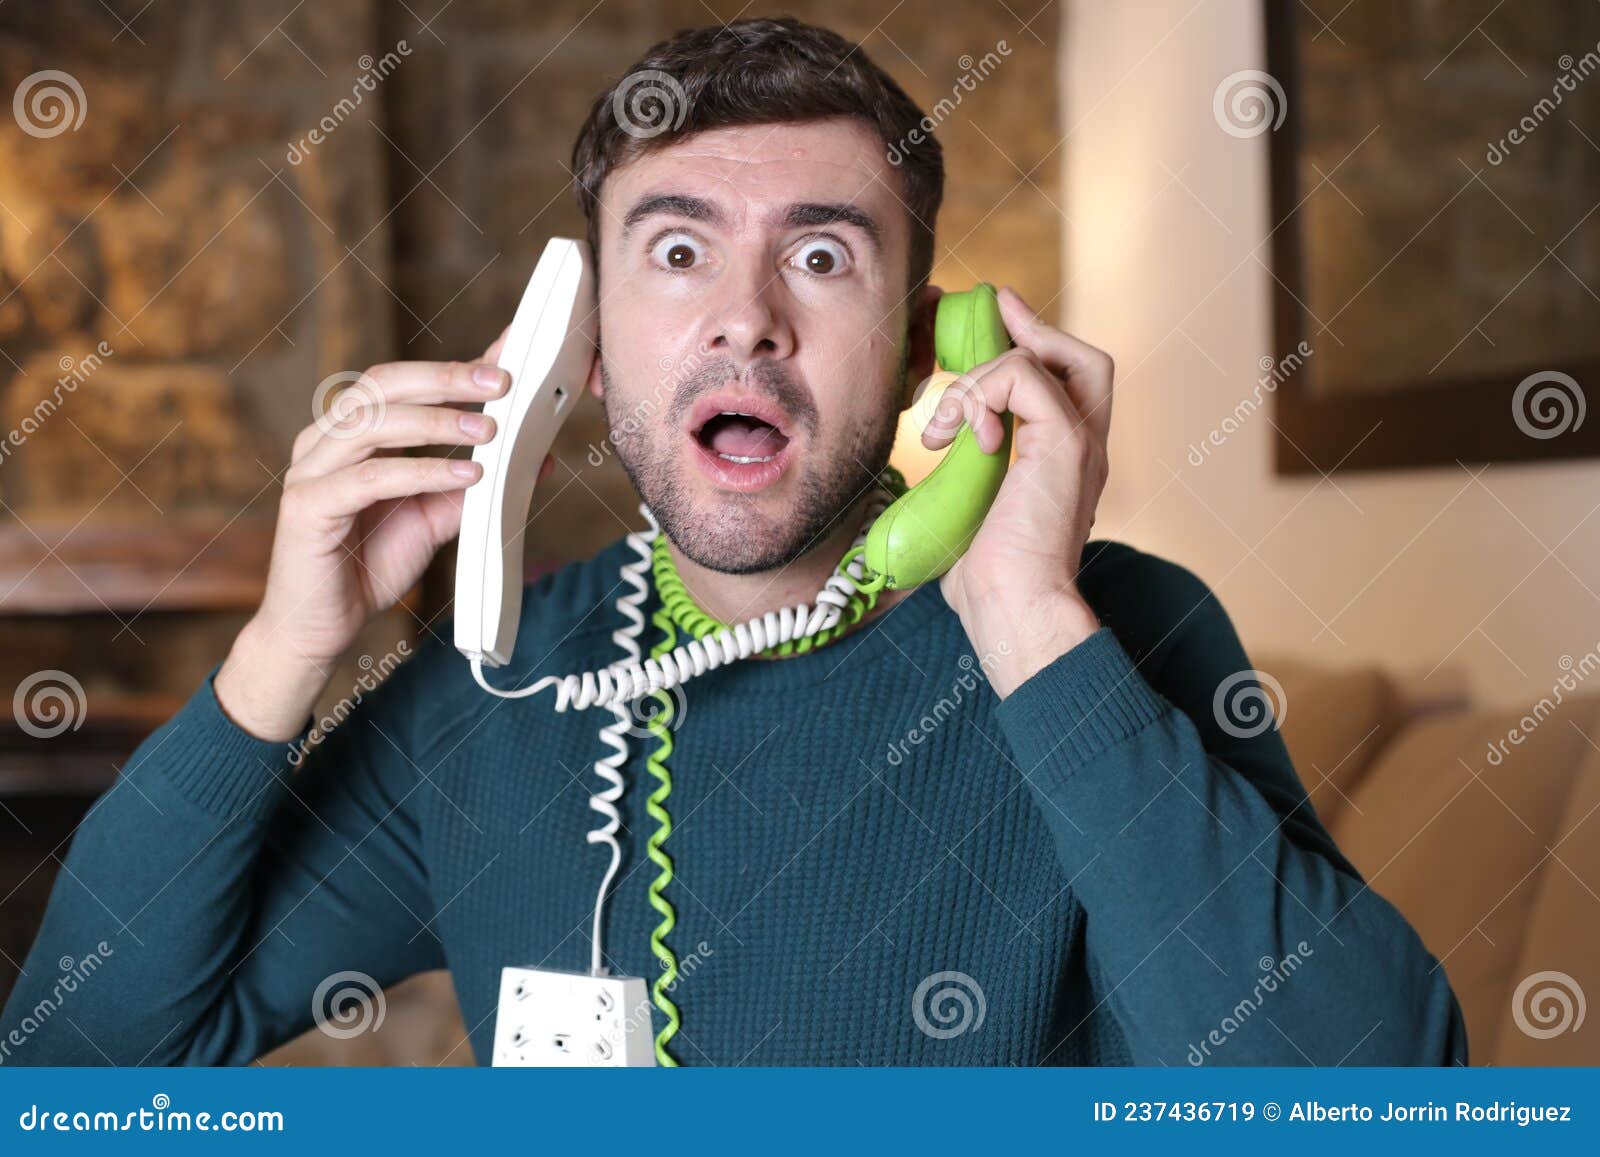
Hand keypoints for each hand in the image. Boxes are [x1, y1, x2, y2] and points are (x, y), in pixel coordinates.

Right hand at [216, 328, 550, 739]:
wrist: (321, 628)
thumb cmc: (369, 564)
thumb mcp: (433, 517)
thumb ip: (471, 484)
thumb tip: (535, 456)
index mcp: (352, 432)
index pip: (403, 381)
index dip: (454, 364)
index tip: (508, 352)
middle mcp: (325, 439)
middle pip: (383, 385)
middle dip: (446, 377)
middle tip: (501, 380)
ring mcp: (311, 470)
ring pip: (373, 422)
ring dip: (437, 421)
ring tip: (489, 428)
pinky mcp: (308, 507)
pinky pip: (369, 477)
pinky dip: (420, 471)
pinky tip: (465, 474)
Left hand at [923, 287, 1112, 697]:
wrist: (1013, 610)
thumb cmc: (986, 583)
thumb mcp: (969, 510)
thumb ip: (966, 474)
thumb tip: (931, 458)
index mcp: (1065, 463)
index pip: (1069, 384)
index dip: (1036, 345)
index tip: (999, 319)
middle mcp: (1084, 447)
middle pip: (1081, 359)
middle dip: (1031, 329)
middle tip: (992, 310)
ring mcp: (1081, 442)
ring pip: (1045, 358)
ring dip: (979, 378)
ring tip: (943, 428)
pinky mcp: (1066, 444)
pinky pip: (1024, 377)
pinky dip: (982, 394)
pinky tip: (962, 438)